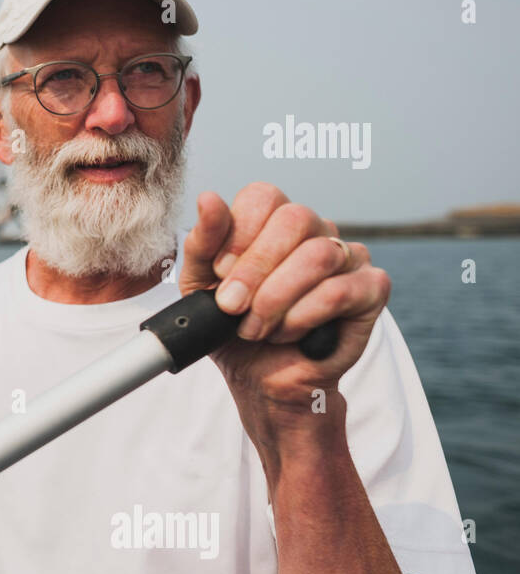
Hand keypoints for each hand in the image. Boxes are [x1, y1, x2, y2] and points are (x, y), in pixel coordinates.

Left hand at [179, 183, 389, 410]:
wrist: (259, 378)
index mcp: (273, 221)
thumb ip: (202, 244)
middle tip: (231, 307)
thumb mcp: (200, 286)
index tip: (219, 271)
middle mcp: (315, 230)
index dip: (238, 233)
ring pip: (317, 255)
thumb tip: (208, 197)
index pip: (264, 196)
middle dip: (254, 268)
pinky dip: (302, 316)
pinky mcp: (372, 288)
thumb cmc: (231, 327)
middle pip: (294, 219)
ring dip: (275, 299)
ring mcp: (348, 255)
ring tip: (254, 328)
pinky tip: (287, 333)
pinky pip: (339, 290)